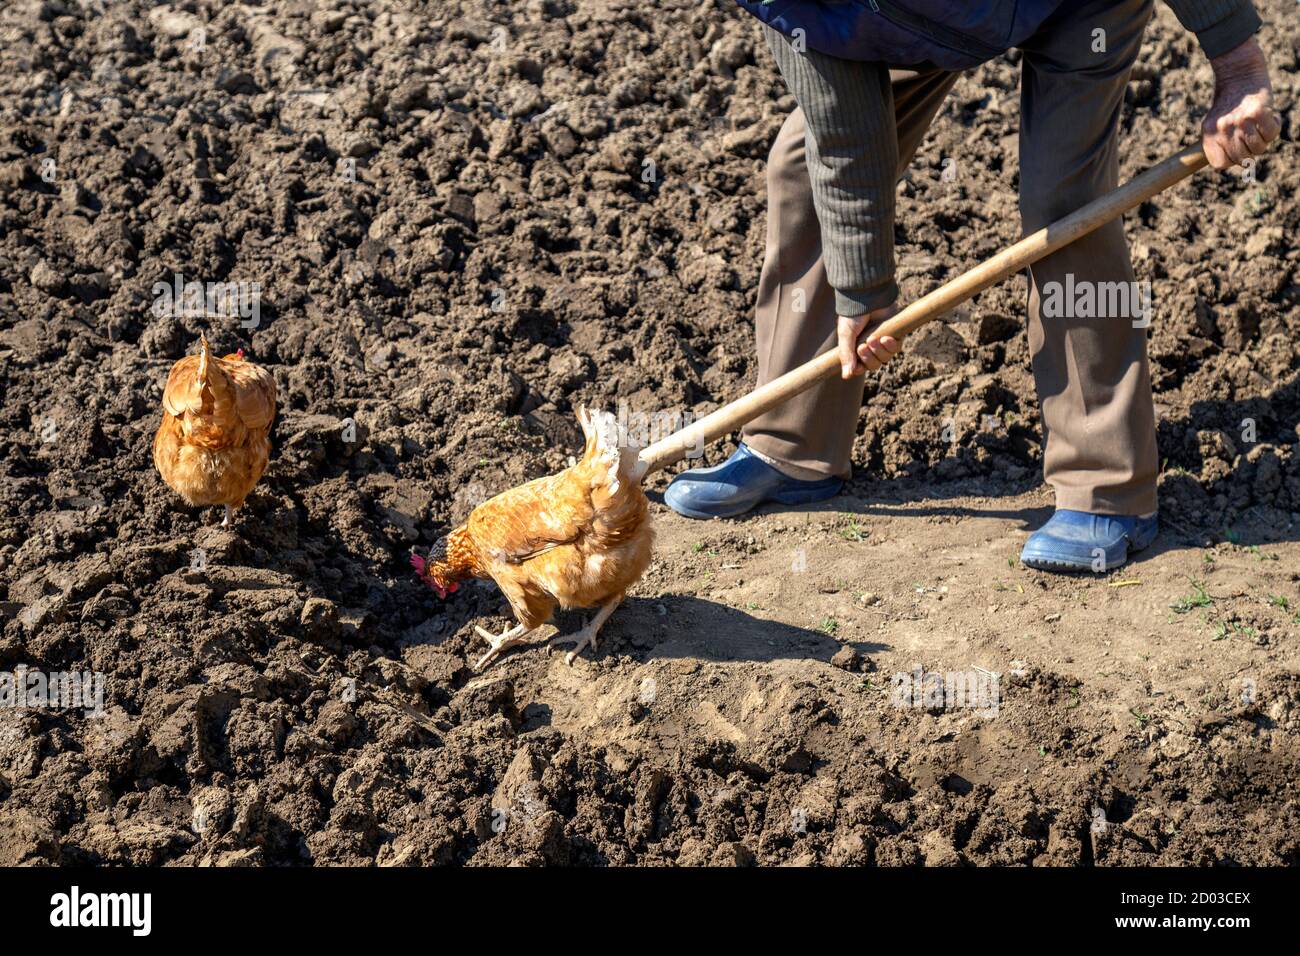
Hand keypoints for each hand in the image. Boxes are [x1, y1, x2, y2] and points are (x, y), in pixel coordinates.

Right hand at [837, 305, 899, 378]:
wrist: (867, 297)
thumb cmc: (853, 315)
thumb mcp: (845, 335)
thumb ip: (846, 355)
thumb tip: (847, 376)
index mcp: (856, 348)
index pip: (860, 367)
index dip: (859, 369)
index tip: (856, 367)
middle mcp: (871, 347)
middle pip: (874, 365)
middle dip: (868, 358)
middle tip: (862, 347)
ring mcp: (883, 342)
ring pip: (885, 358)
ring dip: (879, 351)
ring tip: (872, 338)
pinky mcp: (895, 335)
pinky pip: (896, 348)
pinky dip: (891, 345)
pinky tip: (885, 337)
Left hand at [1202, 36, 1279, 170]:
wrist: (1240, 75)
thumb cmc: (1229, 103)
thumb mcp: (1215, 124)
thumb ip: (1219, 145)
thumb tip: (1237, 163)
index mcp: (1208, 134)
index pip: (1220, 164)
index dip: (1231, 159)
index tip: (1236, 148)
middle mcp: (1222, 130)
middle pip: (1241, 159)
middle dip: (1249, 150)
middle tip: (1250, 135)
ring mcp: (1240, 122)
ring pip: (1258, 149)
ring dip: (1262, 139)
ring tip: (1257, 124)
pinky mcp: (1257, 113)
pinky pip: (1271, 134)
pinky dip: (1273, 126)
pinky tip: (1268, 117)